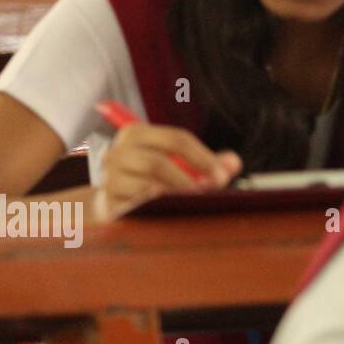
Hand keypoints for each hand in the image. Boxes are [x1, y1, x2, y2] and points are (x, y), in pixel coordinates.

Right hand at [96, 123, 241, 220]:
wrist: (115, 203)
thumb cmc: (149, 179)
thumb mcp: (176, 165)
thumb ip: (204, 163)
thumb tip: (233, 162)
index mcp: (137, 134)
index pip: (177, 138)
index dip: (203, 157)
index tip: (222, 175)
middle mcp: (118, 150)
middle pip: (158, 162)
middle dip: (190, 178)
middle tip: (211, 191)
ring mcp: (110, 176)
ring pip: (148, 185)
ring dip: (176, 195)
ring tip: (193, 201)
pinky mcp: (109, 198)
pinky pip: (139, 203)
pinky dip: (159, 206)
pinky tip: (172, 210)